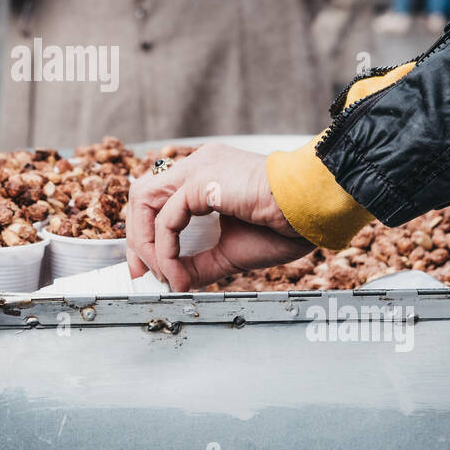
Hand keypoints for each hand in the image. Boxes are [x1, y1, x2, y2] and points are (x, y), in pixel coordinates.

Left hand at [126, 142, 315, 291]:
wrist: (313, 211)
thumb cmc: (285, 223)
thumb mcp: (231, 251)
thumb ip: (199, 264)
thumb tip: (175, 283)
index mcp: (206, 175)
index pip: (157, 197)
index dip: (145, 232)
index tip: (149, 267)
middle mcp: (198, 165)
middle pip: (142, 195)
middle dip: (136, 238)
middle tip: (143, 274)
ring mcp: (199, 167)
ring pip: (145, 200)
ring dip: (146, 242)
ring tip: (161, 273)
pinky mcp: (204, 178)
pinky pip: (168, 216)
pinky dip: (165, 247)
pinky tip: (177, 269)